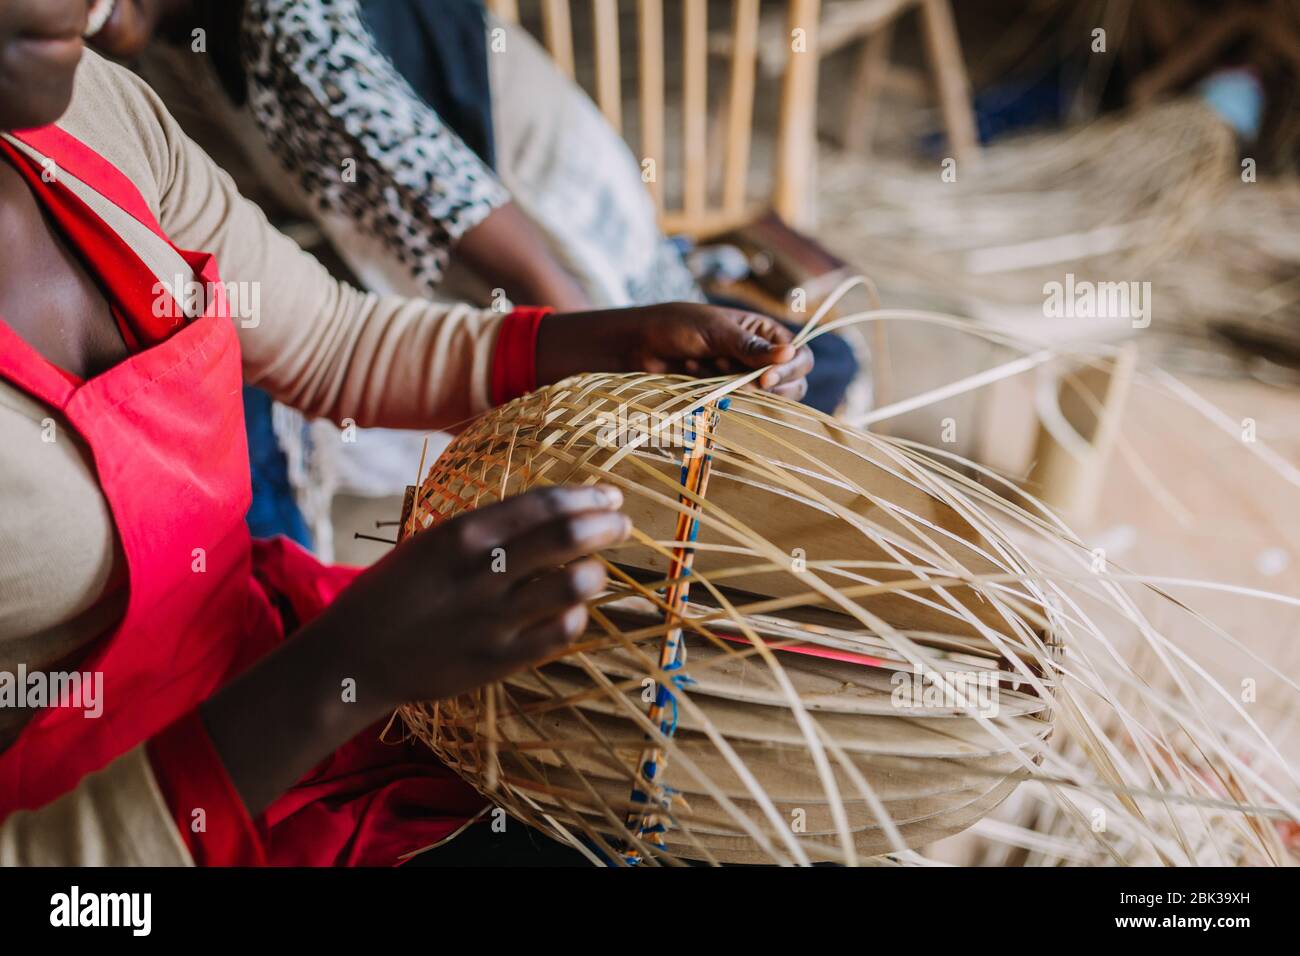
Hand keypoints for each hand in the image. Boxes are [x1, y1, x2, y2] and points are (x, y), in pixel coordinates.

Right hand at [201, 484, 629, 814]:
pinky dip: (576, 615)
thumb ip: (486, 532)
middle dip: (607, 526)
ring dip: (596, 572)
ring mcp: (493, 619)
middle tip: (622, 523)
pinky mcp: (499, 660)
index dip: (586, 497)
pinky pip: (561, 632)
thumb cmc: (393, 594)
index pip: (543, 505)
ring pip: (575, 585)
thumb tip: (549, 516)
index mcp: (462, 535)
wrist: (352, 660)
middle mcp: (482, 572)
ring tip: (596, 571)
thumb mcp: (431, 545)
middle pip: (568, 538)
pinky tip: (572, 610)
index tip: (610, 495)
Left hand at [535, 303, 814, 400]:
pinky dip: (724, 402)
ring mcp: (742, 381)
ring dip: (741, 392)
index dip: (789, 370)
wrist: (637, 346)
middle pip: (792, 384)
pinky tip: (702, 385)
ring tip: (709, 372)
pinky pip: (740, 410)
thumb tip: (789, 353)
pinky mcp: (724, 399)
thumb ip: (750, 347)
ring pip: (767, 402)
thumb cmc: (675, 326)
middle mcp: (759, 358)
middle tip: (743, 384)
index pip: (799, 356)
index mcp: (763, 333)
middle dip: (769, 387)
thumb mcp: (715, 331)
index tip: (764, 380)